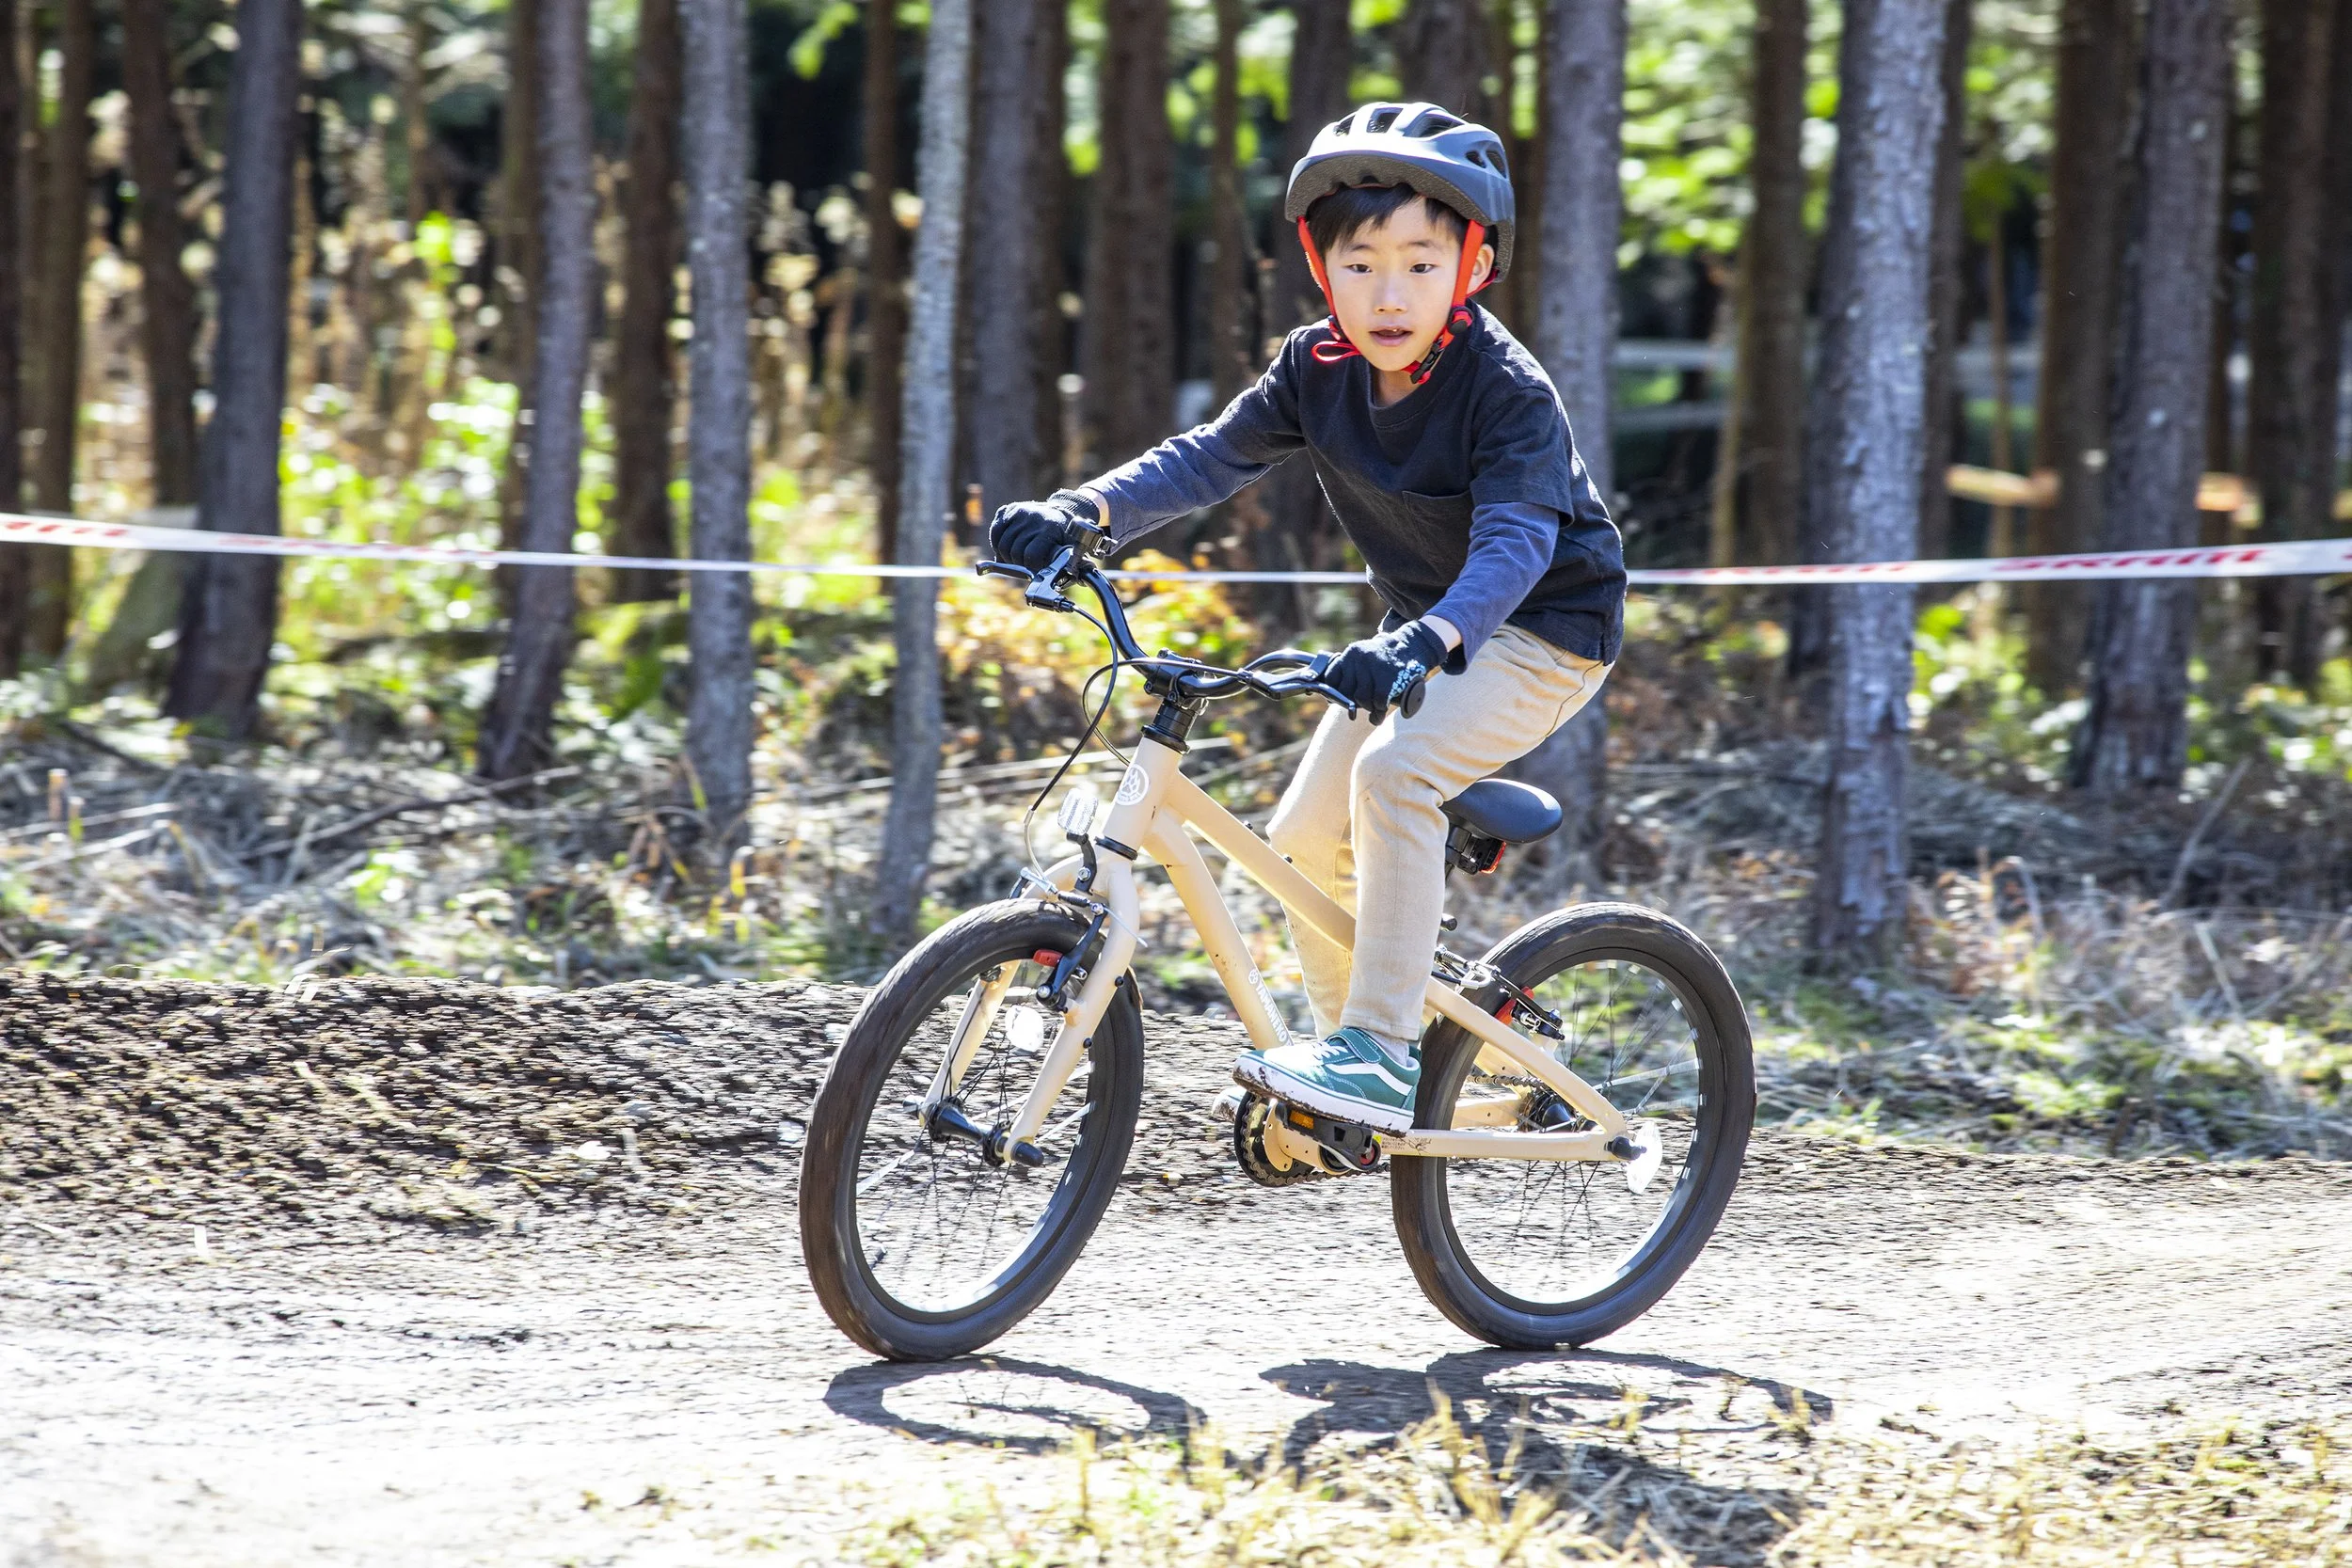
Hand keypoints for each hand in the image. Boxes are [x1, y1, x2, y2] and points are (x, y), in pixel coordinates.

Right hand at [988, 491, 1100, 572]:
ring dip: (1006, 556)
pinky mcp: (1008, 509)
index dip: (1031, 567)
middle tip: (1024, 566)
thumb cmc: (1064, 536)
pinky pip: (995, 532)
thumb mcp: (1070, 550)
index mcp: (1049, 528)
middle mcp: (1033, 518)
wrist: (1060, 511)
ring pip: (1002, 544)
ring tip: (1016, 559)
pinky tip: (1007, 548)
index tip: (1034, 570)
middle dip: (1018, 564)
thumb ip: (1064, 566)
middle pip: (1014, 551)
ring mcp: (1019, 512)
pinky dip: (997, 544)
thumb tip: (1055, 582)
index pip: (1031, 555)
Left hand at [1323, 621, 1446, 720]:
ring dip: (1369, 708)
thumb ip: (1351, 674)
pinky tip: (1383, 707)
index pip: (1331, 679)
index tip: (1343, 700)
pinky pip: (1379, 701)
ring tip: (1376, 708)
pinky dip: (1380, 708)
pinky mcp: (1389, 676)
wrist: (1411, 645)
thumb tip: (1335, 701)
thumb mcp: (1364, 658)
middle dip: (1355, 703)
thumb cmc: (1384, 659)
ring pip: (1362, 699)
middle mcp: (1359, 658)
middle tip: (1365, 704)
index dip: (1335, 694)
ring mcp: (1374, 666)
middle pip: (1347, 692)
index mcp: (1350, 654)